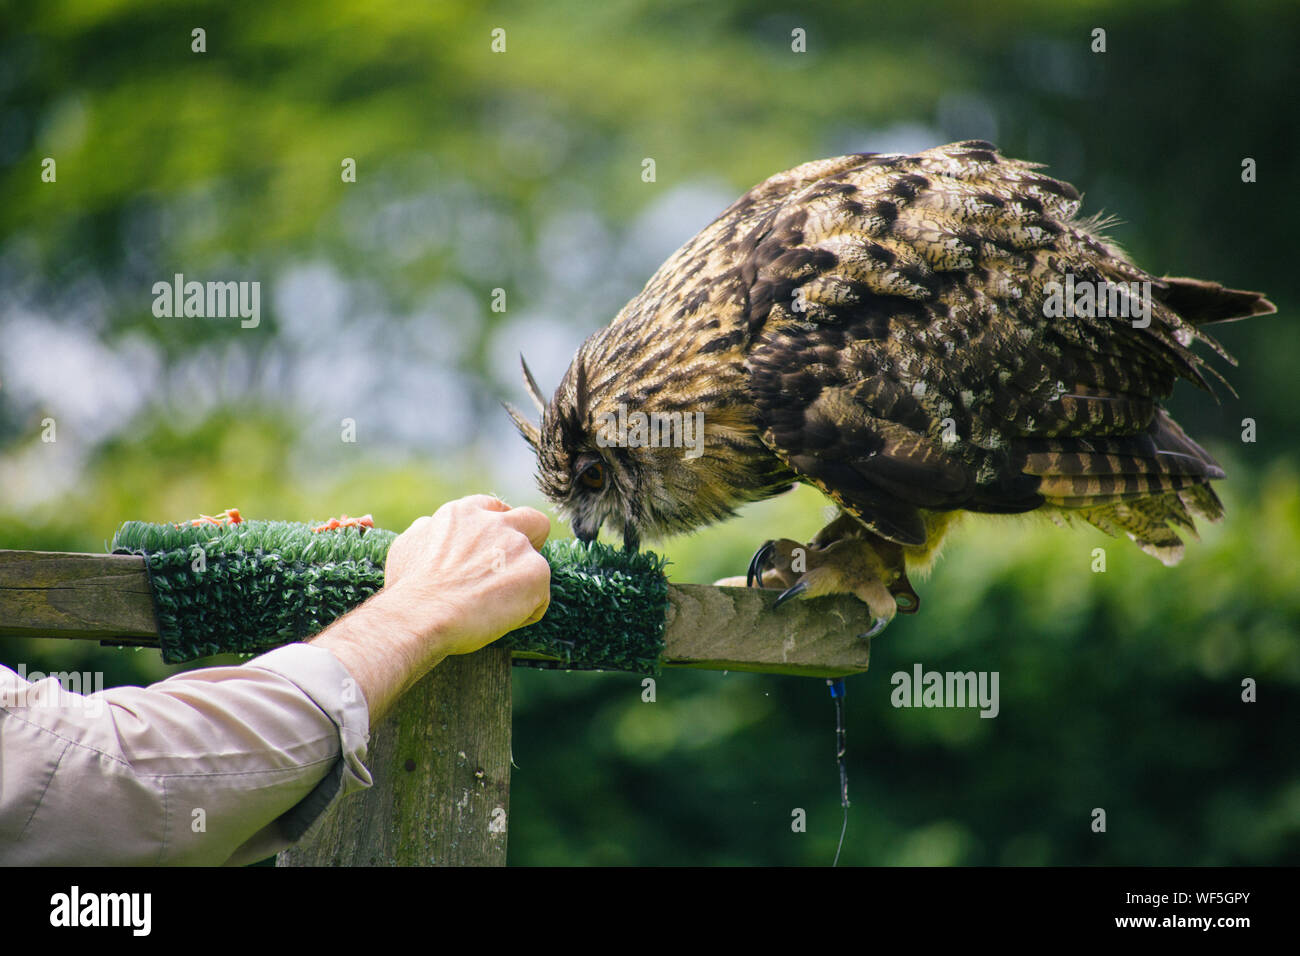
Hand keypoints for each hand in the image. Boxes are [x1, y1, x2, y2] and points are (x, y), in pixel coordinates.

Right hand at [382, 495, 551, 658]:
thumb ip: (427, 531)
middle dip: (533, 540)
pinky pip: (539, 598)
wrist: (421, 614)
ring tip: (492, 610)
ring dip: (520, 587)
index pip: (494, 509)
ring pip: (535, 566)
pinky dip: (525, 613)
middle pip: (533, 521)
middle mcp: (496, 523)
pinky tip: (498, 621)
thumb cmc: (409, 590)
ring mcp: (519, 546)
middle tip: (517, 569)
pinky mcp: (536, 573)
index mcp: (464, 513)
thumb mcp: (407, 546)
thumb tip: (429, 526)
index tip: (494, 548)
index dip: (498, 529)